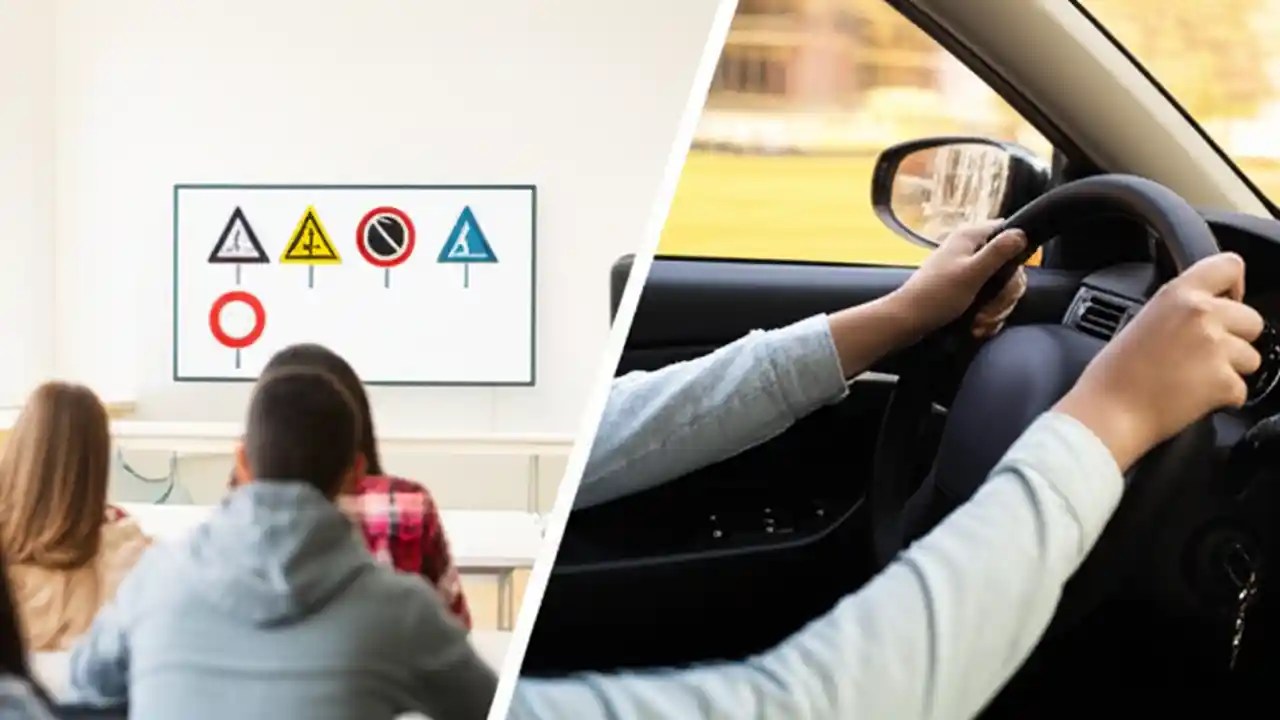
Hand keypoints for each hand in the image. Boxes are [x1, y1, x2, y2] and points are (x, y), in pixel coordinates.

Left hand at [895, 220, 1028, 337]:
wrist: (906, 320)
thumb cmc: (937, 295)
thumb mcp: (972, 273)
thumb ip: (997, 253)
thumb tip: (1022, 233)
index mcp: (970, 237)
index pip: (1008, 230)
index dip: (1017, 253)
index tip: (1011, 277)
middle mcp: (970, 249)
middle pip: (1009, 266)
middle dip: (1005, 295)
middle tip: (992, 311)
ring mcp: (966, 269)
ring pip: (1000, 286)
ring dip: (996, 309)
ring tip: (981, 324)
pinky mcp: (964, 288)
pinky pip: (988, 299)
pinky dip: (987, 315)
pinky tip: (978, 327)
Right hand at [1054, 253, 1263, 469]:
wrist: (1107, 413)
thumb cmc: (1113, 374)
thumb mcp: (1142, 320)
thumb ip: (1179, 310)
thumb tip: (1207, 312)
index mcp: (1178, 294)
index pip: (1230, 266)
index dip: (1234, 287)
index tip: (1227, 303)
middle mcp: (1202, 315)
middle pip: (1252, 319)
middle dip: (1235, 339)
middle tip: (1203, 356)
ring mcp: (1216, 348)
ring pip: (1251, 357)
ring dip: (1230, 371)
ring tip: (1194, 379)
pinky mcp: (1224, 382)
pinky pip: (1242, 390)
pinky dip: (1223, 398)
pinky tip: (1192, 398)